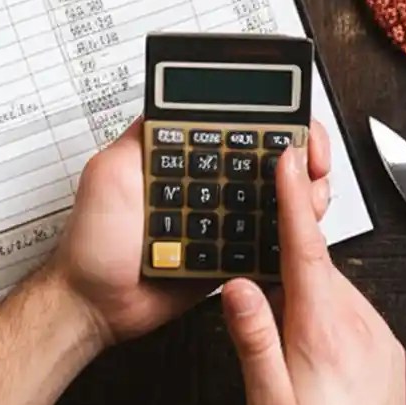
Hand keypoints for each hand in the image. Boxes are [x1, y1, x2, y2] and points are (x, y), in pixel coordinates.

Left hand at [49, 118, 333, 348]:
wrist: (94, 305)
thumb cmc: (91, 242)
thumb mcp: (109, 173)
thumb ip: (143, 136)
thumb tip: (171, 99)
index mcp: (181, 158)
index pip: (236, 128)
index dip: (271, 123)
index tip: (293, 128)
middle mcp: (203, 186)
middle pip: (267, 163)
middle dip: (301, 160)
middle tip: (314, 168)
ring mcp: (218, 222)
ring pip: (275, 203)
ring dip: (301, 198)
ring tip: (312, 200)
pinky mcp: (226, 258)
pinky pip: (264, 246)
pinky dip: (287, 239)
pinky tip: (299, 233)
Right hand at [221, 144, 405, 404]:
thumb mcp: (269, 403)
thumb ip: (253, 339)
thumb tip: (237, 287)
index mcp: (324, 330)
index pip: (306, 249)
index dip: (292, 200)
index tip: (287, 159)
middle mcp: (358, 323)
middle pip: (316, 266)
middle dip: (286, 256)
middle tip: (256, 271)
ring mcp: (376, 334)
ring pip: (330, 290)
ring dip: (303, 292)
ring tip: (278, 339)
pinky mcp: (383, 348)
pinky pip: (346, 311)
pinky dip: (321, 310)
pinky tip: (305, 346)